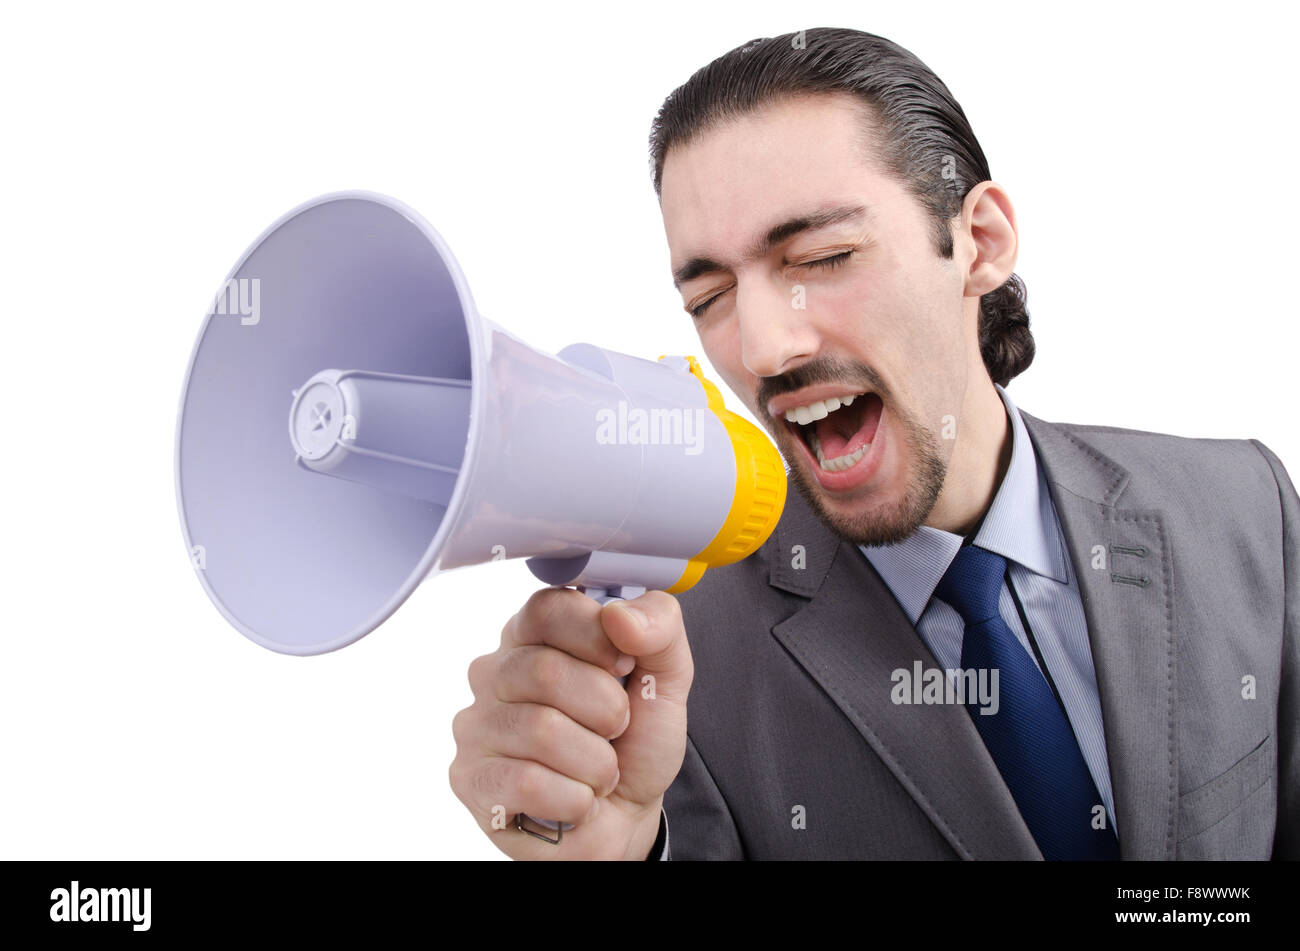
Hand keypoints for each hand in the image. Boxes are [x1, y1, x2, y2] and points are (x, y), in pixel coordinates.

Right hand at [449, 586, 692, 858]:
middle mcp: (494, 672)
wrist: (626, 818)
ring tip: (597, 769)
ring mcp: (475, 725)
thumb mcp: (664, 676)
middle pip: (545, 671)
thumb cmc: (634, 741)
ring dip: (595, 762)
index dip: (596, 637)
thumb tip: (620, 615)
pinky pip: (528, 783)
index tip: (623, 665)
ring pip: (541, 730)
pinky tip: (575, 798)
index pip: (549, 608)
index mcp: (535, 634)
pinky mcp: (469, 779)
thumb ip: (660, 626)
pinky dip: (575, 798)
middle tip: (615, 730)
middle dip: (605, 710)